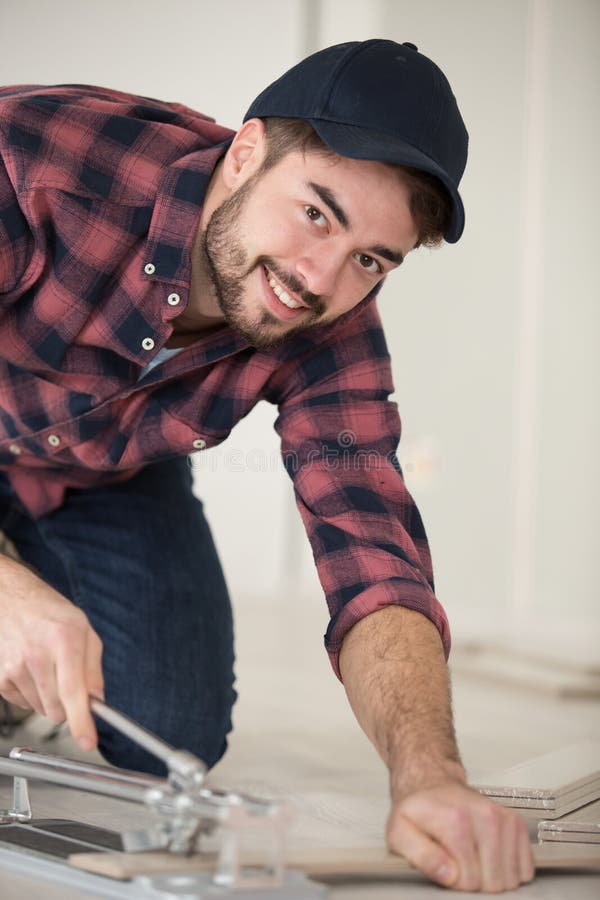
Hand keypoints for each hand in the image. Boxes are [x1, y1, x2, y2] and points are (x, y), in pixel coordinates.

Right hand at [0, 555, 103, 749]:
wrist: (14, 600)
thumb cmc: (52, 614)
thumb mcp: (85, 632)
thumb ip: (94, 669)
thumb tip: (98, 702)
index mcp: (64, 640)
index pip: (73, 691)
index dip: (82, 721)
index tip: (88, 741)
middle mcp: (37, 655)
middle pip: (58, 709)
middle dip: (69, 705)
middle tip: (68, 679)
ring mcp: (15, 667)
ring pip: (42, 710)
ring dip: (50, 699)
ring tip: (49, 669)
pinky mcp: (1, 677)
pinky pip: (25, 705)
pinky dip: (33, 695)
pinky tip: (33, 672)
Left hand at [386, 778, 534, 891]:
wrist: (432, 783)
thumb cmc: (418, 809)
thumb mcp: (400, 832)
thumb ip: (420, 856)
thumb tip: (449, 875)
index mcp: (456, 821)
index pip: (469, 881)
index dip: (455, 882)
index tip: (446, 866)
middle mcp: (485, 817)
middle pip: (494, 882)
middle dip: (476, 882)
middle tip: (458, 862)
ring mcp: (503, 819)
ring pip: (511, 878)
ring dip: (493, 876)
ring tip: (473, 858)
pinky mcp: (516, 823)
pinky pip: (526, 868)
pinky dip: (510, 870)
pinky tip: (490, 857)